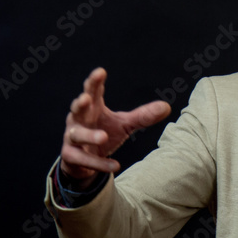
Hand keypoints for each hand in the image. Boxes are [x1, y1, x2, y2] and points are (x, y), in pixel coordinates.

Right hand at [59, 67, 170, 187]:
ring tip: (104, 137)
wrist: (84, 161)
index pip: (92, 91)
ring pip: (77, 135)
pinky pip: (83, 159)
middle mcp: (78, 120)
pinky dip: (99, 163)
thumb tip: (166, 107)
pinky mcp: (71, 156)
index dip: (94, 82)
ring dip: (90, 135)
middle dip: (80, 103)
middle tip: (85, 98)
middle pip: (77, 108)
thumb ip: (142, 116)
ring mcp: (72, 138)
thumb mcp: (124, 125)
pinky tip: (115, 166)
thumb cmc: (103, 133)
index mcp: (92, 108)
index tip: (100, 72)